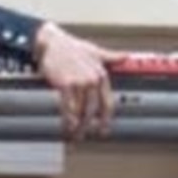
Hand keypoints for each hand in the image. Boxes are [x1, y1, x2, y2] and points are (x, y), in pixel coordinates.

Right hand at [31, 22, 115, 139]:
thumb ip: (111, 56)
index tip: (103, 130)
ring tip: (74, 134)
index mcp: (101, 74)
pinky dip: (68, 118)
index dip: (105, 119)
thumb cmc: (71, 47)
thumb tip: (125, 56)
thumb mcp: (95, 51)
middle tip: (85, 135)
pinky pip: (68, 106)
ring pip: (81, 110)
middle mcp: (92, 80)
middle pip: (93, 110)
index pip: (107, 102)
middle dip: (89, 126)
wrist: (52, 42)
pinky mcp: (65, 84)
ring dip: (77, 125)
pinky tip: (67, 126)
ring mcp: (79, 82)